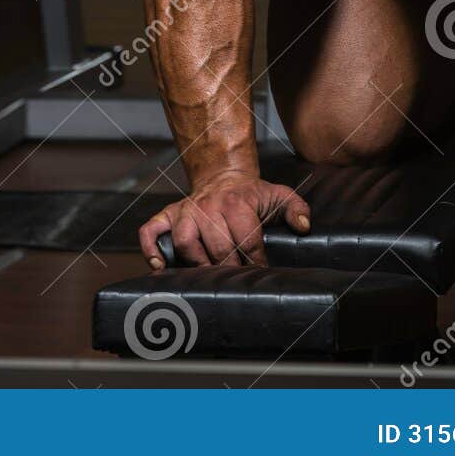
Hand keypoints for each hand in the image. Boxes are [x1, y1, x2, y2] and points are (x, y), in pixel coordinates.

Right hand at [137, 174, 310, 268]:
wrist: (224, 175)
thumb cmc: (252, 193)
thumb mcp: (278, 195)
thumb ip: (296, 208)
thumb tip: (303, 226)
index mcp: (236, 202)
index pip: (247, 239)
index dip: (256, 260)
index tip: (260, 272)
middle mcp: (208, 206)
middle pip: (218, 246)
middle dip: (230, 267)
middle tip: (237, 280)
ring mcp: (185, 210)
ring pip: (185, 241)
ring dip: (197, 262)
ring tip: (209, 277)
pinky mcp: (168, 214)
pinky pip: (150, 230)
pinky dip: (151, 248)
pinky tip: (159, 265)